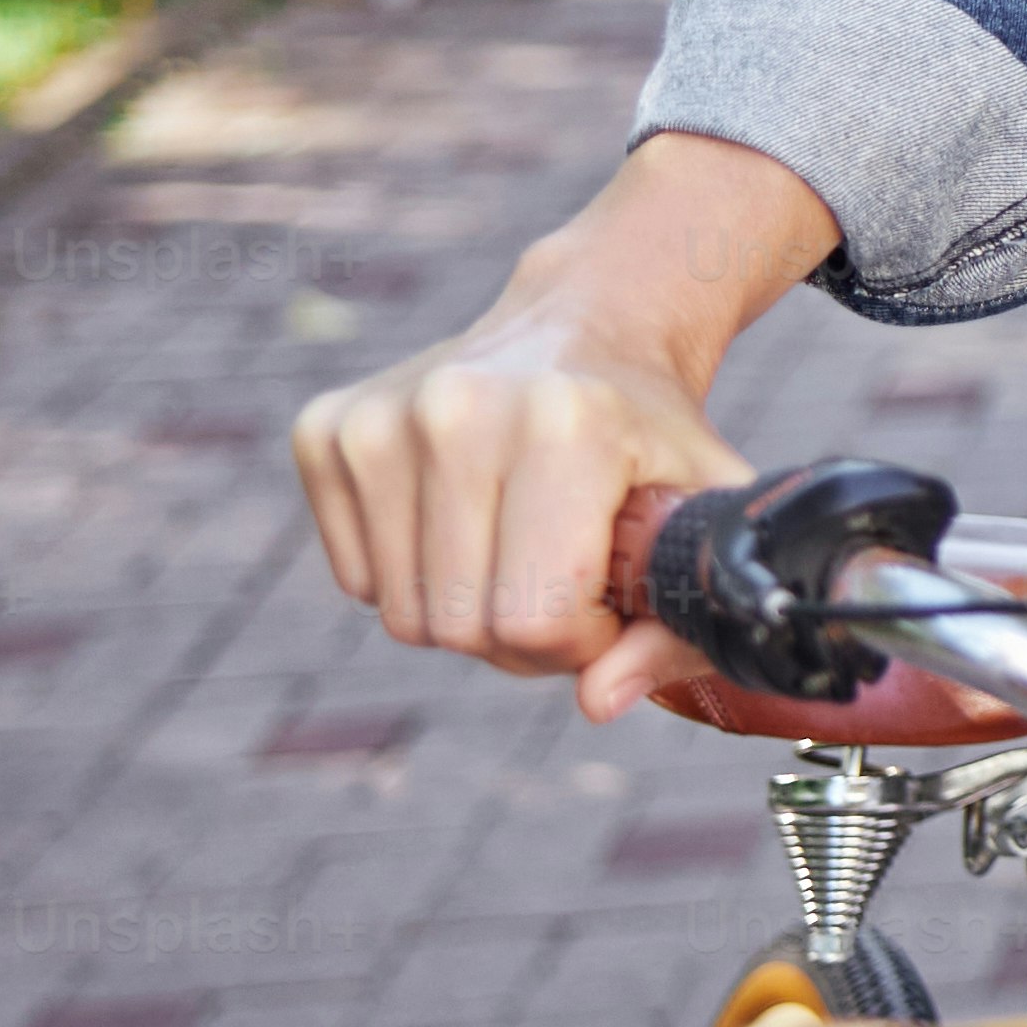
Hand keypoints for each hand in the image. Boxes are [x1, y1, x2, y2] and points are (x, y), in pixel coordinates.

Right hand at [292, 132, 839, 722]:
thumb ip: (681, 622)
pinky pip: (356, 582)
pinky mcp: (323, 429)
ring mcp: (377, 418)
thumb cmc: (653, 434)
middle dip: (526, 637)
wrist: (589, 323)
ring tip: (523, 550)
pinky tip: (468, 521)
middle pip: (463, 628)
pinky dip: (416, 580)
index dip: (582, 641)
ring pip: (404, 617)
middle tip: (570, 581)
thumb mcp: (703, 514)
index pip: (535, 619)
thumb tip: (599, 703)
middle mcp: (456, 410)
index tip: (612, 602)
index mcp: (563, 423)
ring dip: (469, 614)